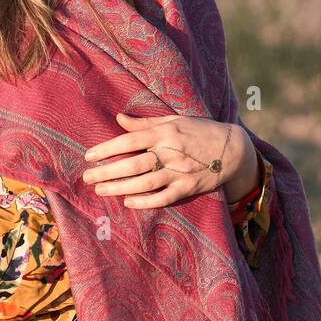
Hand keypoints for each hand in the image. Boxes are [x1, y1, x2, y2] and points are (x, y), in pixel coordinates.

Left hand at [82, 112, 260, 208]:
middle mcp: (170, 152)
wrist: (233, 148)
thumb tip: (118, 118)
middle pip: (133, 165)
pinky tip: (128, 202)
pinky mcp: (189, 187)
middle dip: (107, 172)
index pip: (130, 141)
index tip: (89, 156)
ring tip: (101, 190)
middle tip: (87, 178)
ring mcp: (180, 171)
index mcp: (165, 132)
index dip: (107, 149)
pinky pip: (164, 198)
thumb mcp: (173, 120)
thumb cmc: (199, 131)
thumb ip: (145, 123)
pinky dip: (145, 202)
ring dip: (120, 188)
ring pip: (145, 183)